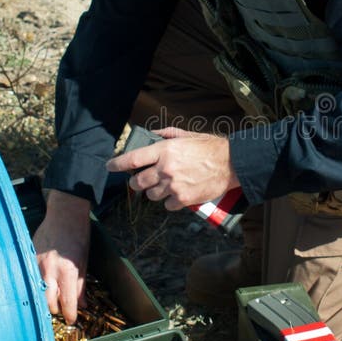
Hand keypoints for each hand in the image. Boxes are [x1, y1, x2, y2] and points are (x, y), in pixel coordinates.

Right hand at [32, 190, 91, 323]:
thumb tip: (82, 304)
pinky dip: (35, 286)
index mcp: (67, 272)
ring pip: (37, 294)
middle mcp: (49, 271)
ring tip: (51, 300)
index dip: (70, 315)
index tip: (72, 320)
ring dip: (44, 300)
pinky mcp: (28, 259)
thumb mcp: (84, 262)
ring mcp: (36, 265)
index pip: (67, 303)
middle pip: (48, 303)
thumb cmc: (78, 237)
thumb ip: (81, 285)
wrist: (64, 215)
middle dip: (56, 310)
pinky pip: (30, 280)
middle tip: (62, 309)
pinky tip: (39, 287)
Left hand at [107, 126, 238, 209]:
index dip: (117, 163)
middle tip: (140, 181)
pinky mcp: (183, 200)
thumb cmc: (210, 147)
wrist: (231, 163)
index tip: (110, 166)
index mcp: (165, 150)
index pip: (132, 159)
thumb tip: (151, 135)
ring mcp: (174, 186)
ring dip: (154, 192)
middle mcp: (166, 169)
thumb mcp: (186, 135)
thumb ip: (166, 135)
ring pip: (151, 195)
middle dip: (136, 183)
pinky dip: (169, 201)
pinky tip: (178, 194)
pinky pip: (166, 205)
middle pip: (137, 182)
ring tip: (165, 186)